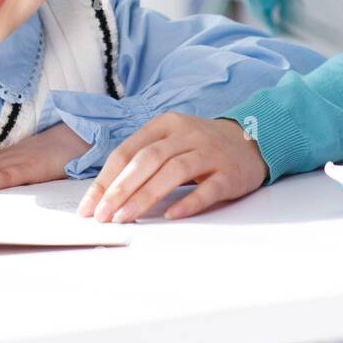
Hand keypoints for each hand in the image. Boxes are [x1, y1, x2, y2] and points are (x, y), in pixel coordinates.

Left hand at [77, 113, 269, 222]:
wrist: (252, 139)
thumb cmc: (201, 146)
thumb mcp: (171, 141)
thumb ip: (143, 160)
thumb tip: (106, 195)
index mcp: (164, 124)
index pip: (127, 151)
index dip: (106, 180)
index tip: (89, 207)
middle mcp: (185, 134)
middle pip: (146, 159)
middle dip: (120, 189)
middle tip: (102, 216)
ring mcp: (209, 152)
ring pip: (173, 171)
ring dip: (145, 196)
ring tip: (125, 218)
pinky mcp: (229, 172)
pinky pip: (208, 188)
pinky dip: (189, 202)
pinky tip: (172, 216)